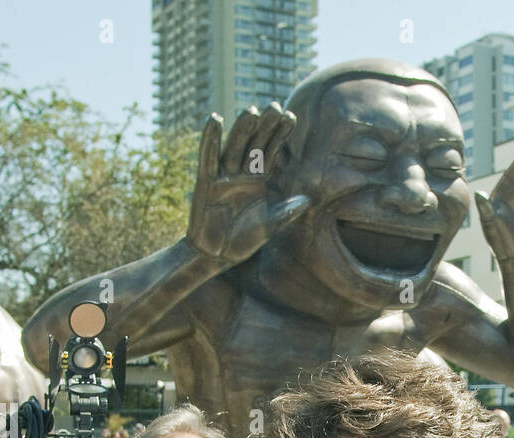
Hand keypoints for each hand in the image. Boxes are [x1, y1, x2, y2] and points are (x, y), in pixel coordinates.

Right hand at [187, 104, 309, 264]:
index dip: (280, 135)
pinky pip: (208, 158)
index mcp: (258, 181)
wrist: (217, 255)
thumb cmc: (243, 240)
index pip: (271, 153)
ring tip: (252, 111)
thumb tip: (307, 200)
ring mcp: (223, 177)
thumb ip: (286, 212)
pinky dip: (210, 140)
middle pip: (254, 145)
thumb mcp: (269, 226)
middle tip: (275, 106)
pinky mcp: (206, 183)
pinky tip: (215, 120)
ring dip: (242, 130)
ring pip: (234, 148)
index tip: (291, 116)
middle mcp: (241, 174)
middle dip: (264, 127)